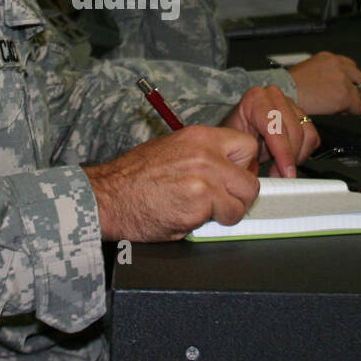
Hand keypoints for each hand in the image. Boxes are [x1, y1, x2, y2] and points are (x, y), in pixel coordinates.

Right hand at [84, 125, 260, 241]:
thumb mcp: (172, 148)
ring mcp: (204, 181)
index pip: (246, 146)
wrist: (109, 197)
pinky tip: (185, 215)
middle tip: (221, 201)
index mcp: (201, 137)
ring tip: (201, 210)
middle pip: (251, 181)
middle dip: (239, 196)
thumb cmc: (134, 176)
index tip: (233, 177)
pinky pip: (221, 220)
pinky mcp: (198, 206)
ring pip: (241, 204)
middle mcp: (206, 156)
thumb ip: (204, 154)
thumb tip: (229, 166)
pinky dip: (206, 224)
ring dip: (226, 213)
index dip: (243, 166)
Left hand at [219, 84, 319, 177]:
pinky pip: (312, 137)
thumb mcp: (238, 145)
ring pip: (307, 135)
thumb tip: (258, 177)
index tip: (286, 174)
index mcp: (255, 99)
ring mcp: (289, 103)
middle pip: (294, 131)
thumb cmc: (236, 135)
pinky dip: (304, 153)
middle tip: (281, 176)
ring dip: (297, 157)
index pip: (276, 128)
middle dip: (290, 159)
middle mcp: (274, 97)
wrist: (239, 128)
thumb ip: (250, 157)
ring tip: (282, 169)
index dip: (283, 154)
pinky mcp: (301, 113)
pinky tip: (289, 159)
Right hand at [286, 52, 360, 114]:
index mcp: (328, 58)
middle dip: (351, 87)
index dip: (346, 78)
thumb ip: (323, 73)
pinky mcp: (345, 96)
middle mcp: (338, 66)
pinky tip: (339, 113)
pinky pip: (358, 107)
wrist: (285, 95)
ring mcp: (343, 80)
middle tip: (341, 96)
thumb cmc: (289, 86)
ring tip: (336, 106)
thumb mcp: (307, 70)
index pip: (348, 65)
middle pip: (357, 77)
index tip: (343, 86)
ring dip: (350, 100)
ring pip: (358, 93)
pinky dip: (352, 112)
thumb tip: (330, 83)